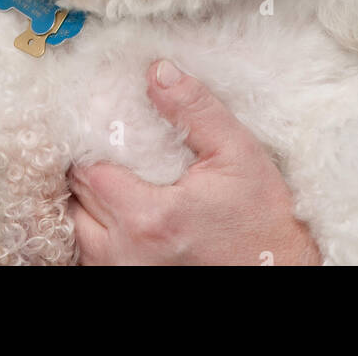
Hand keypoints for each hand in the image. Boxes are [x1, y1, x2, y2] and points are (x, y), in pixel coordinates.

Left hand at [68, 58, 321, 265]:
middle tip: (112, 153)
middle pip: (77, 202)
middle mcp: (127, 253)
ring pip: (80, 232)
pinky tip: (122, 217)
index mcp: (149, 217)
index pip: (87, 173)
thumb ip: (194, 109)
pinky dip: (100, 234)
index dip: (92, 147)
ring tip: (116, 182)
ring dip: (91, 206)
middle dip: (88, 174)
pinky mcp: (132, 286)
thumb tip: (157, 71)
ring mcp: (127, 275)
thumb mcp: (237, 153)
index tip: (108, 132)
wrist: (280, 273)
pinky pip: (94, 257)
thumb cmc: (261, 220)